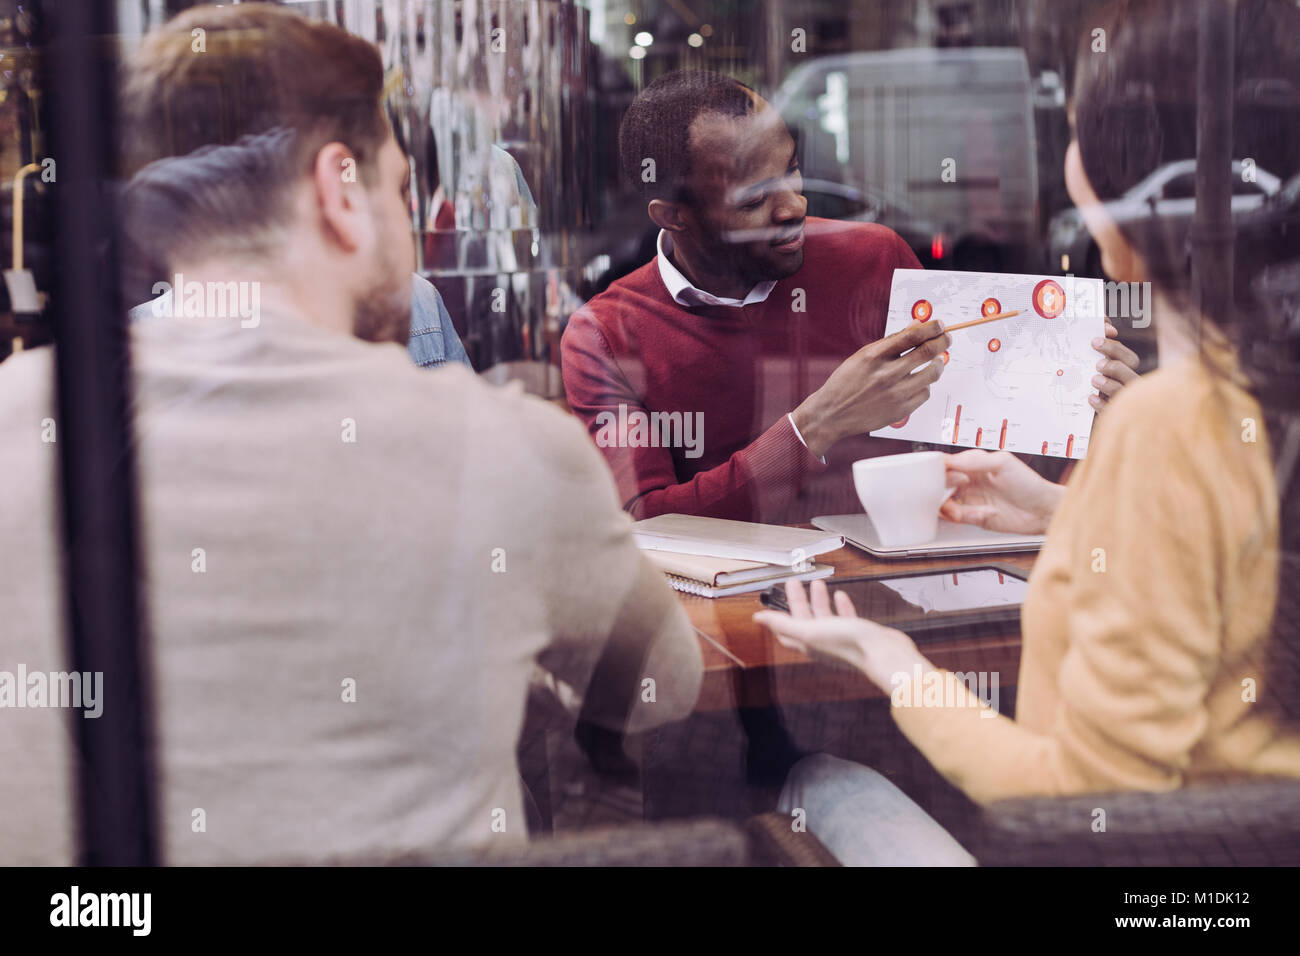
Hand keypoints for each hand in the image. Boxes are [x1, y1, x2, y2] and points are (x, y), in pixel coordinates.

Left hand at [752, 579, 927, 690]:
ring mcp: (840, 639)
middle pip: (804, 620)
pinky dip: (840, 606)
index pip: (785, 631)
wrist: (883, 653)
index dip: (777, 617)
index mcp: (808, 643)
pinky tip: (840, 595)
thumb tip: (758, 619)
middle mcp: (822, 643)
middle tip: (794, 583)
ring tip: (817, 584)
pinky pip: (845, 618)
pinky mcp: (857, 634)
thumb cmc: (848, 644)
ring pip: (824, 617)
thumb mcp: (809, 630)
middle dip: (798, 601)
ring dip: (819, 600)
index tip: (773, 599)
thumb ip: (783, 624)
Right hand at [791, 320, 950, 458]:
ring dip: (939, 363)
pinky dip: (926, 385)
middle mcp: (886, 374)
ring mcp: (895, 393)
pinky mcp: (900, 410)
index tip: (940, 324)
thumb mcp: (862, 356)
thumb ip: (890, 342)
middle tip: (947, 338)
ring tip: (937, 361)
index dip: (930, 328)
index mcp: (874, 356)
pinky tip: (918, 382)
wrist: (832, 414)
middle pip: (927, 352)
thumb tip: (916, 326)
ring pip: (932, 373)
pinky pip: (925, 393)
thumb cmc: (846, 382)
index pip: (911, 336)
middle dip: (942, 341)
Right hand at [939, 449, 1064, 533]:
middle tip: (962, 490)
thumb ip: (974, 461)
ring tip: (970, 510)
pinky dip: (969, 517)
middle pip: (938, 485)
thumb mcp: (1003, 463)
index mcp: (972, 464)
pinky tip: (988, 513)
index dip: (941, 471)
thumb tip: (949, 460)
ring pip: (944, 504)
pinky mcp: (973, 517)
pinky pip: (958, 518)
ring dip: (954, 508)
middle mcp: (968, 481)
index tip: (951, 476)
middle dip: (944, 491)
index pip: (944, 464)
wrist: (1043, 511)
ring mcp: (969, 499)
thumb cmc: (1029, 484)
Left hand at [1089, 320, 1139, 411]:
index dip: (1114, 348)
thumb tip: (1103, 326)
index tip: (1094, 341)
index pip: (1129, 358)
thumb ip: (1100, 345)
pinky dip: (1101, 404)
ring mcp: (1122, 401)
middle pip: (1130, 374)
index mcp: (1126, 370)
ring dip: (1109, 384)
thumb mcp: (1094, 362)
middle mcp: (1128, 384)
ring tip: (1094, 379)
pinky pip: (1110, 411)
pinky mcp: (1112, 415)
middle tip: (1097, 363)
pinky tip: (1090, 398)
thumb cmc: (1092, 381)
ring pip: (1123, 392)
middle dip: (1114, 365)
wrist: (1082, 412)